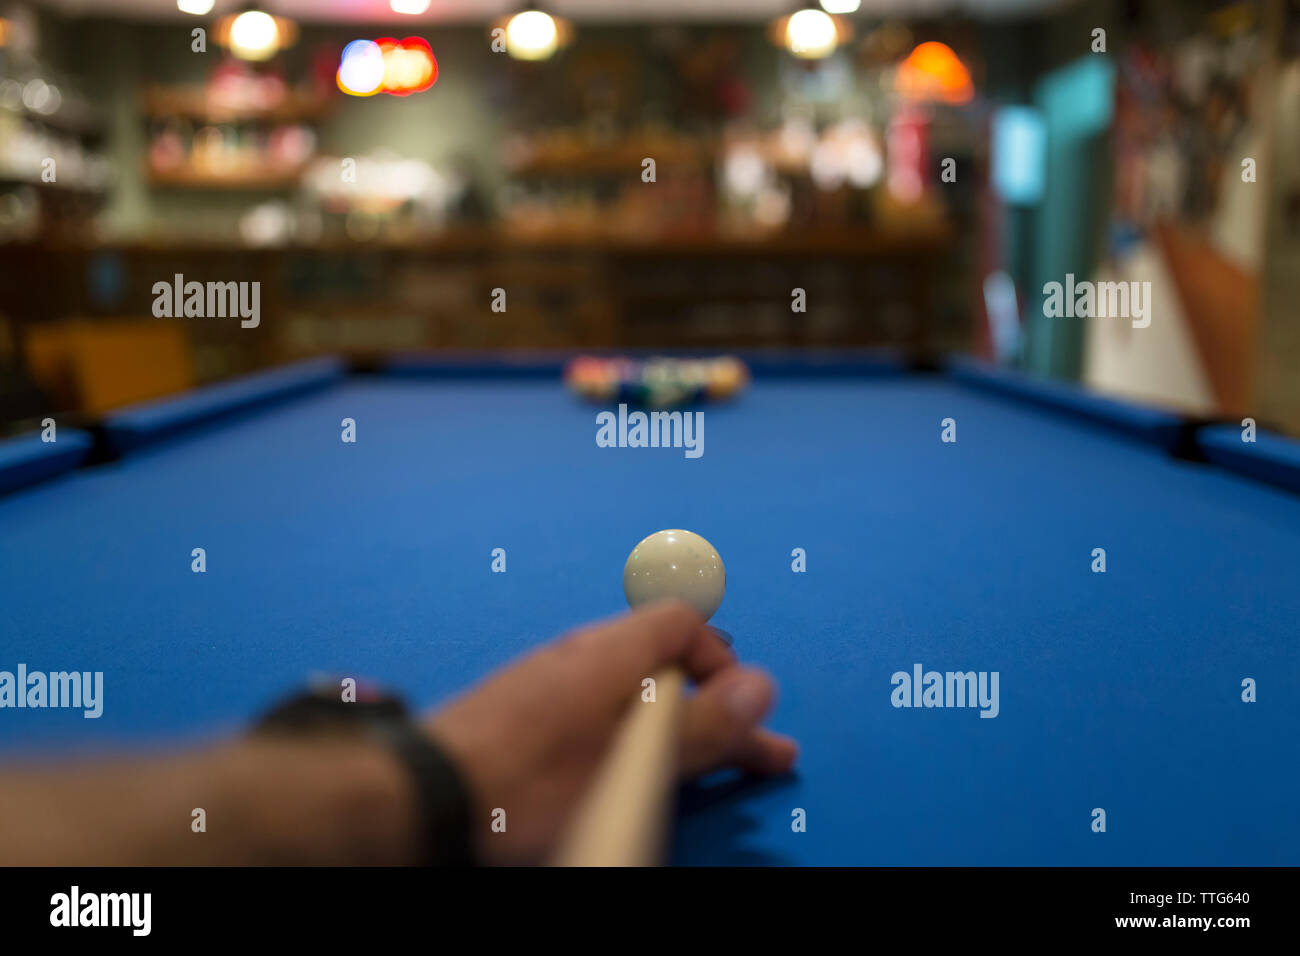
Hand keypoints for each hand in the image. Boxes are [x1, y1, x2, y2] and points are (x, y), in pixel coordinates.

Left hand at [425, 600, 796, 864]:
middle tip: (755, 754)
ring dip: (675, 728)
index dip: (724, 666)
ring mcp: (547, 684)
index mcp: (610, 653)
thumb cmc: (524, 785)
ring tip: (700, 765)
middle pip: (664, 664)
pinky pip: (597, 714)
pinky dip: (630, 741)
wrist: (422, 799)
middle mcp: (579, 656)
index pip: (685, 623)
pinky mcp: (524, 716)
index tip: (744, 715)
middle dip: (714, 710)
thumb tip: (759, 687)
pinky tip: (629, 769)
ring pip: (631, 694)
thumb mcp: (630, 761)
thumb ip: (698, 726)